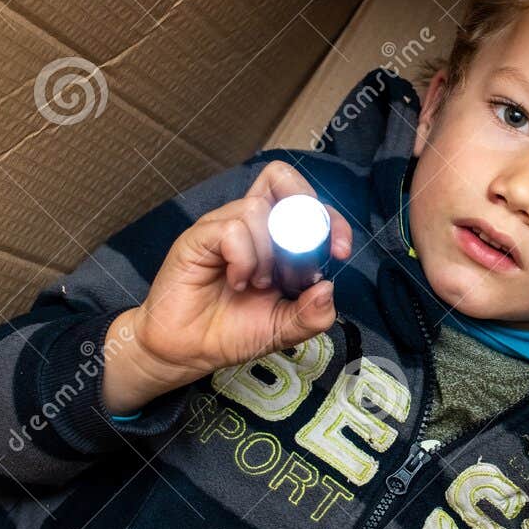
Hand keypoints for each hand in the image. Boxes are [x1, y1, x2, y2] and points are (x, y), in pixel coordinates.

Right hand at [123, 161, 352, 392]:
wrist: (188, 351)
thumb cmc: (232, 332)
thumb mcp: (285, 328)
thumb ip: (312, 314)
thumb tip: (329, 288)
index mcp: (275, 238)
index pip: (306, 202)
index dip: (329, 217)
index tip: (339, 251)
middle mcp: (250, 225)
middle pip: (280, 177)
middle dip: (302, 207)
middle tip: (302, 251)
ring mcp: (222, 227)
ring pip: (257, 208)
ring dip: (266, 252)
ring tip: (257, 283)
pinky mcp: (198, 238)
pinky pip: (231, 230)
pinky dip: (243, 260)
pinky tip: (236, 283)